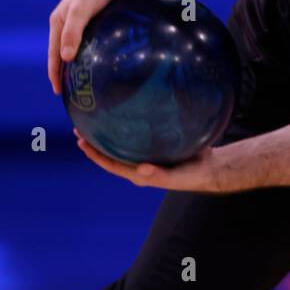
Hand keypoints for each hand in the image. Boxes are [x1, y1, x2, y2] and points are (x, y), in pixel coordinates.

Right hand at [48, 0, 125, 93]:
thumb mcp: (81, 12)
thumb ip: (73, 33)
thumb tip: (65, 59)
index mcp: (57, 23)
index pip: (53, 55)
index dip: (54, 74)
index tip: (58, 92)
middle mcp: (65, 22)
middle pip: (61, 52)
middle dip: (62, 71)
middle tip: (69, 90)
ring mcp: (79, 19)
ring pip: (75, 46)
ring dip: (75, 61)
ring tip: (84, 77)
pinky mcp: (94, 16)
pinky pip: (89, 39)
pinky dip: (90, 51)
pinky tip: (103, 58)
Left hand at [74, 129, 225, 192]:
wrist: (211, 167)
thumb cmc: (194, 174)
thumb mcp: (178, 176)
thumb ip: (160, 175)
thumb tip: (140, 170)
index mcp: (140, 174)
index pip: (111, 165)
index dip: (94, 155)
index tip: (81, 142)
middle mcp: (139, 165)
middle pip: (110, 154)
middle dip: (94, 143)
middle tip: (79, 128)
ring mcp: (146, 156)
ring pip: (121, 144)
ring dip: (107, 134)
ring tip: (95, 118)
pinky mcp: (156, 146)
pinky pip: (137, 136)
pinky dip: (126, 126)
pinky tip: (126, 112)